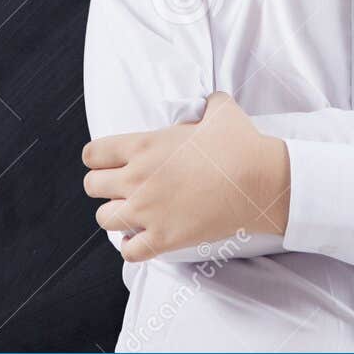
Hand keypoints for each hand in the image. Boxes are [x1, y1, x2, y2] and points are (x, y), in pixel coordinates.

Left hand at [82, 91, 289, 262]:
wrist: (261, 181)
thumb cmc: (241, 144)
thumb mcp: (220, 109)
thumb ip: (203, 102)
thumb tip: (206, 101)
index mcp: (145, 145)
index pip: (93, 154)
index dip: (99, 158)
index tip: (111, 162)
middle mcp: (139, 178)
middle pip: (92, 186)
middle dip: (104, 186)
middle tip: (124, 188)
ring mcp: (149, 211)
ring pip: (104, 219)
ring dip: (116, 216)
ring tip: (133, 213)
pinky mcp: (164, 238)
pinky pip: (129, 252)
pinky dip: (132, 246)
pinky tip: (144, 237)